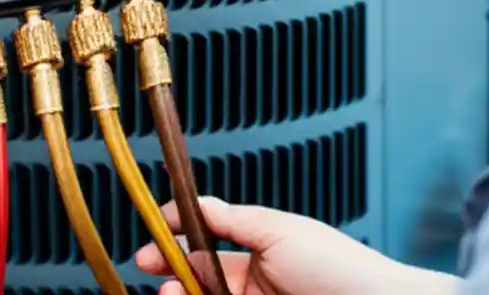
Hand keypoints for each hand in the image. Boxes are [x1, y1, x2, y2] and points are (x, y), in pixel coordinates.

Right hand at [134, 197, 460, 294]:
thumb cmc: (340, 267)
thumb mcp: (281, 231)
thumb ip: (234, 218)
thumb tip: (196, 202)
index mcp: (262, 251)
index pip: (209, 242)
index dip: (178, 239)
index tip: (153, 236)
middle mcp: (255, 283)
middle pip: (199, 276)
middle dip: (169, 269)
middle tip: (147, 264)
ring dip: (179, 293)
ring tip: (169, 291)